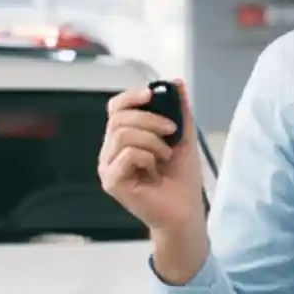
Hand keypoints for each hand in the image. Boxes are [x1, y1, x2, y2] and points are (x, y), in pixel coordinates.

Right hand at [98, 79, 203, 231]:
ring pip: (123, 134)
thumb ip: (179, 111)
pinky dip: (148, 156)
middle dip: (150, 119)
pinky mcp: (112, 182)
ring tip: (166, 155)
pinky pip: (127, 154)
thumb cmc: (182, 178)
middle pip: (119, 118)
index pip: (116, 108)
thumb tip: (176, 82)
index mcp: (123, 139)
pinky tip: (156, 169)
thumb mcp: (184, 138)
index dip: (131, 97)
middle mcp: (111, 152)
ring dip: (153, 140)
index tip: (151, 94)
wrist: (185, 211)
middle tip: (172, 131)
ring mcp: (109, 167)